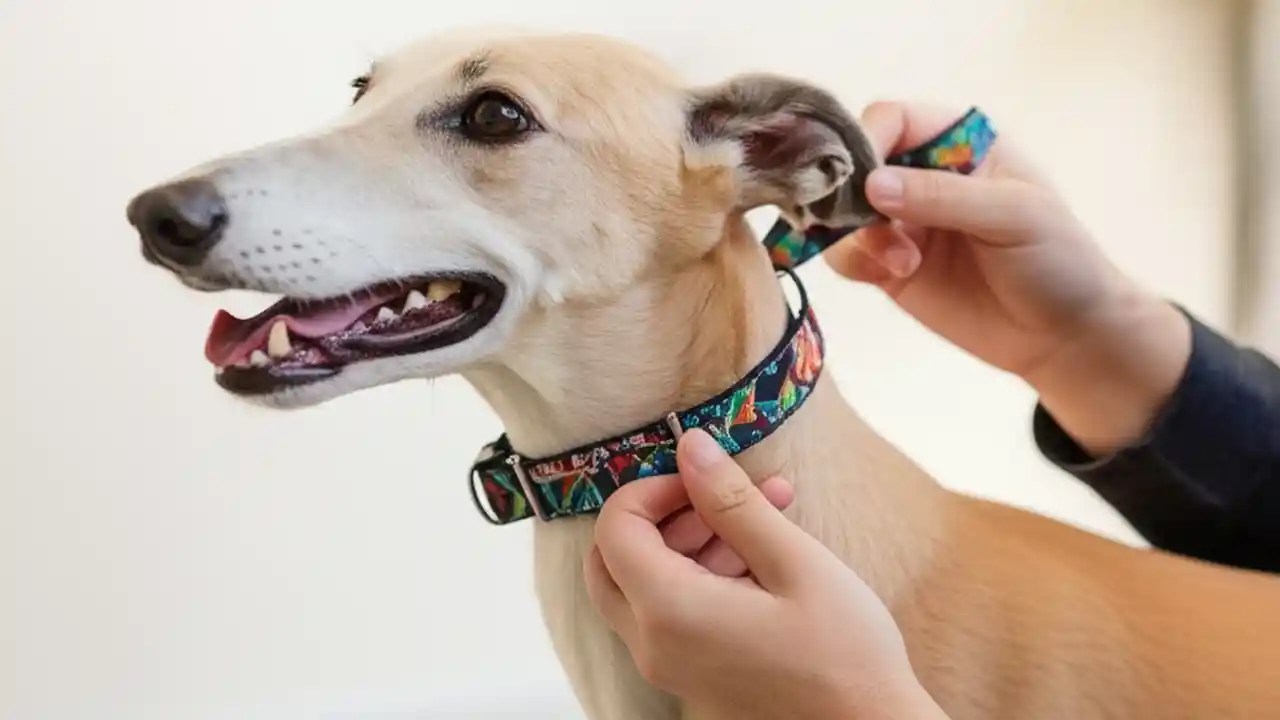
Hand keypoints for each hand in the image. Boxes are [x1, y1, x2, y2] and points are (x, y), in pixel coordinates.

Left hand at [584, 429, 948, 719]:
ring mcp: (670, 666)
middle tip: (721, 495)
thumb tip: (689, 445)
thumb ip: (731, 500)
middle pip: (613, 559)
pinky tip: (764, 551)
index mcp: (669, 612)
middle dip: (662, 514)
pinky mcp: (693, 674)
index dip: (652, 488)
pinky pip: (672, 612)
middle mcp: (653, 645)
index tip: (705, 477)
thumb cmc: (844, 652)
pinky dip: (703, 574)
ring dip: (693, 540)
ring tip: (766, 511)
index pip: (615, 528)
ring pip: (644, 584)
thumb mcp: (793, 561)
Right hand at [829, 101, 1191, 454]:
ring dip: (858, 235)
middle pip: (855, 163)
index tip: (863, 178)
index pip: (893, 120)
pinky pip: (846, 255)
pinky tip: (894, 275)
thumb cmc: (1058, 259)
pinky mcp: (889, 268)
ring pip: (842, 213)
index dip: (868, 139)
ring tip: (901, 263)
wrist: (1065, 337)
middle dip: (850, 193)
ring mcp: (903, 223)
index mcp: (960, 143)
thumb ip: (943, 195)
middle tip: (867, 224)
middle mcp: (922, 176)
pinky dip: (853, 262)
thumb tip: (872, 185)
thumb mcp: (1013, 214)